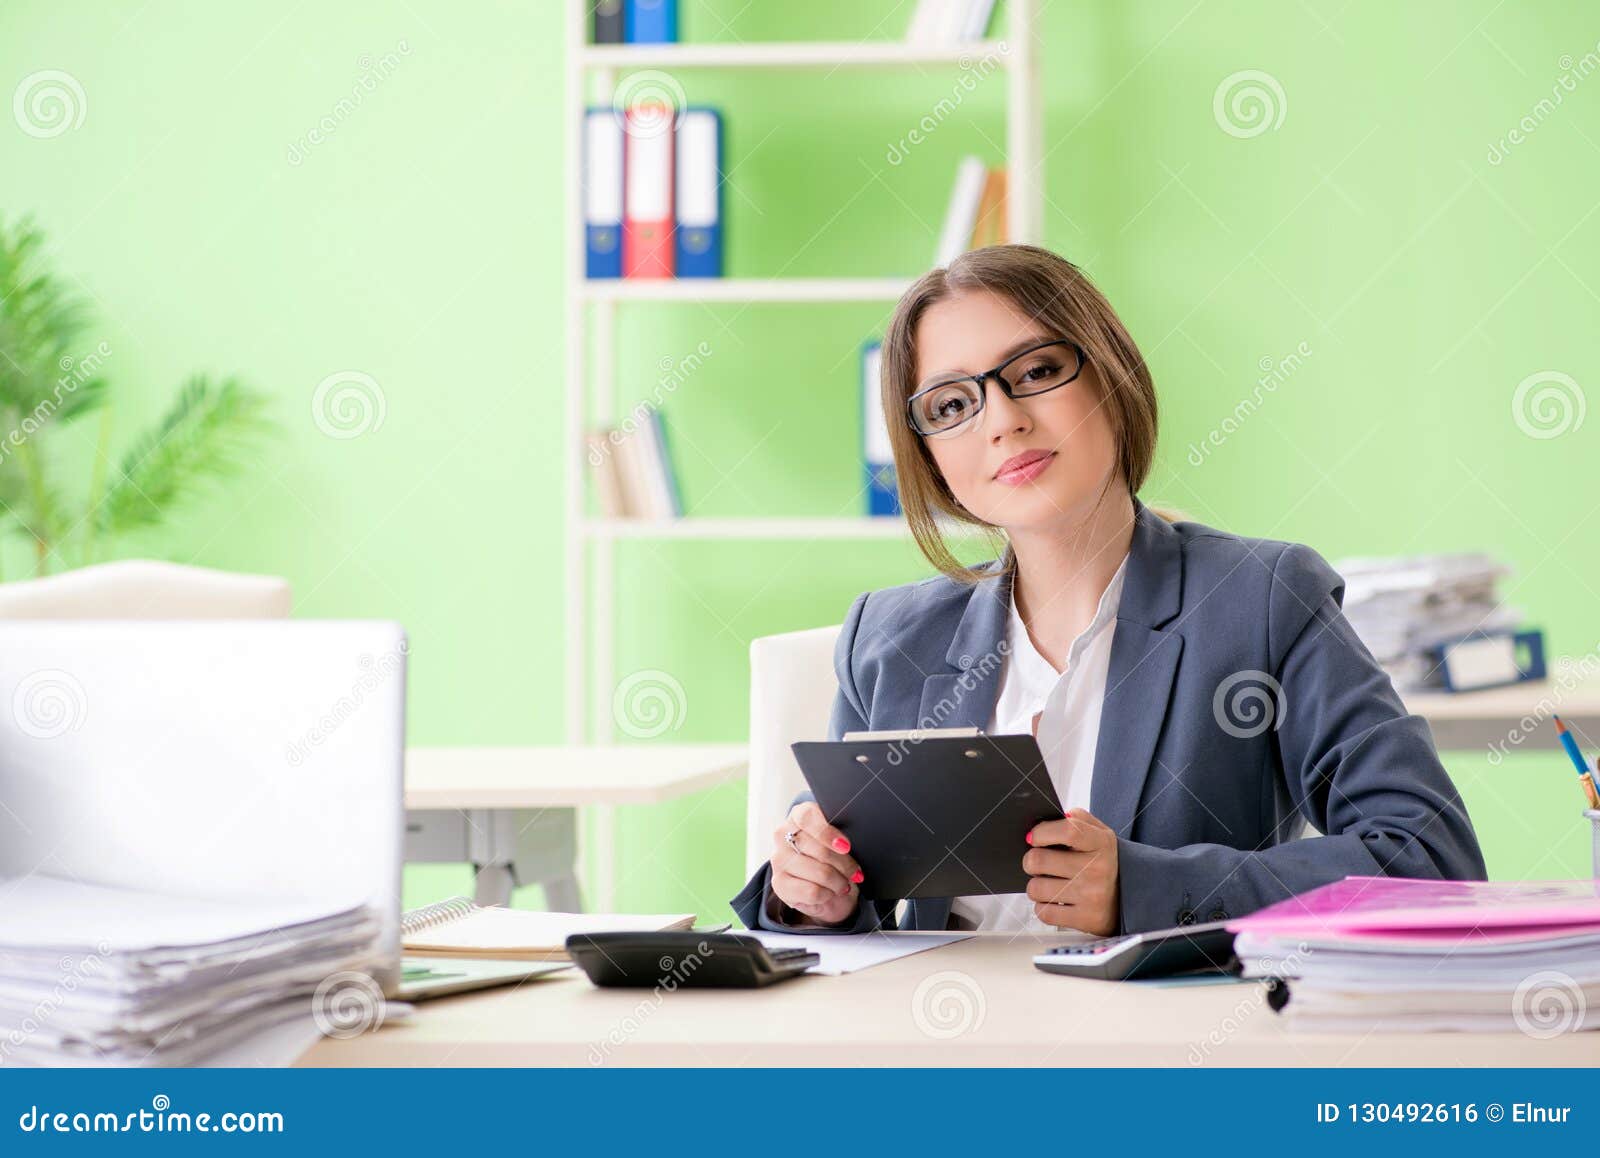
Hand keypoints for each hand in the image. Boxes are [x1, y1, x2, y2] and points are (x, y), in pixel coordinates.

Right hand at [769, 802, 862, 926]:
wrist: (822, 886)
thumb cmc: (832, 857)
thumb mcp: (838, 840)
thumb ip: (841, 836)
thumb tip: (848, 845)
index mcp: (798, 815)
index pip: (808, 817)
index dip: (828, 833)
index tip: (846, 846)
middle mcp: (783, 834)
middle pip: (820, 849)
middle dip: (845, 864)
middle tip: (855, 872)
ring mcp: (778, 859)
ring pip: (821, 873)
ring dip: (839, 882)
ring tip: (843, 883)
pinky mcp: (779, 883)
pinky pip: (813, 892)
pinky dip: (828, 894)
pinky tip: (829, 892)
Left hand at [1021, 809, 1119, 935]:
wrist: (1131, 897)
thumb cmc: (1104, 861)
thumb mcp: (1099, 833)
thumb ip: (1076, 820)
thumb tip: (1046, 822)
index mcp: (1101, 843)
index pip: (1067, 830)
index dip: (1042, 832)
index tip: (1035, 837)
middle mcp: (1097, 869)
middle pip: (1039, 860)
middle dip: (1032, 861)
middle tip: (1039, 863)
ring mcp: (1092, 896)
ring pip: (1036, 888)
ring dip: (1037, 886)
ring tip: (1050, 883)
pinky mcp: (1086, 919)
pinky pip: (1044, 912)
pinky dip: (1044, 907)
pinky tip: (1056, 901)